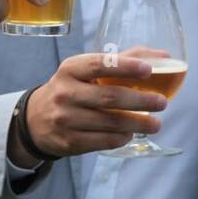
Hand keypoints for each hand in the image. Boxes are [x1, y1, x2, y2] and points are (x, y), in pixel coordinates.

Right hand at [20, 54, 167, 159]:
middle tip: (162, 103)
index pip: (100, 64)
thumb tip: (163, 56)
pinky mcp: (69, 142)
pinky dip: (122, 138)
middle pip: (109, 97)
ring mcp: (65, 119)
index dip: (126, 67)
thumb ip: (122, 60)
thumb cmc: (71, 88)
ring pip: (110, 123)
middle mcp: (65, 93)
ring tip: (156, 124)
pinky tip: (132, 133)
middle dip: (141, 101)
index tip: (149, 70)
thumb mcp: (86, 70)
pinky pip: (103, 141)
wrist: (35, 119)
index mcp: (71, 69)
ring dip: (138, 124)